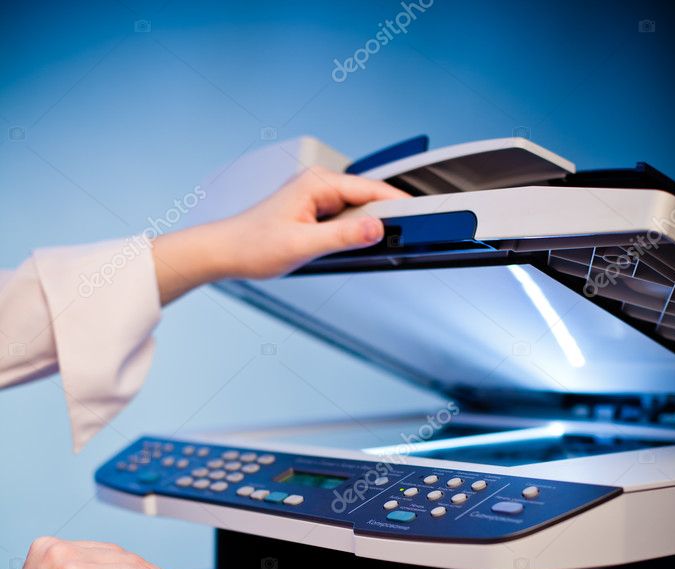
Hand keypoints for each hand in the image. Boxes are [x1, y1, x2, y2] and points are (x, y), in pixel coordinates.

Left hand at [152, 166, 406, 302]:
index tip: (423, 214)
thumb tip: (376, 229)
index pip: (371, 189)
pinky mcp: (314, 216)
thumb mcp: (302, 245)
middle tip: (409, 236)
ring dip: (370, 228)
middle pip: (368, 199)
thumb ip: (342, 237)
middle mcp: (318, 186)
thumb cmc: (252, 245)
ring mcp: (316, 200)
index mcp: (317, 183)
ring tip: (386, 243)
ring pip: (358, 212)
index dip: (399, 204)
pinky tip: (358, 247)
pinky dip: (355, 234)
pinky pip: (345, 221)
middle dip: (388, 217)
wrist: (224, 252)